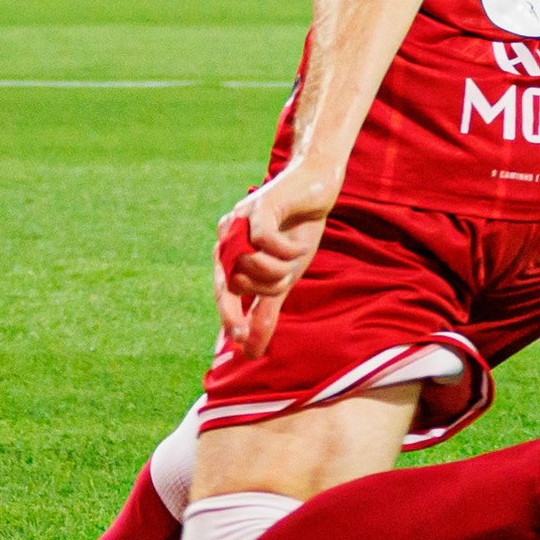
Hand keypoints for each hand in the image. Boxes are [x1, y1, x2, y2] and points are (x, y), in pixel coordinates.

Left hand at [214, 162, 341, 355]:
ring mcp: (241, 219)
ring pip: (252, 264)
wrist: (317, 186)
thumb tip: (251, 352)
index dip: (230, 316)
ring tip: (295, 255)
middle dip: (271, 285)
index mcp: (229, 252)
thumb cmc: (298, 229)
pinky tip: (297, 245)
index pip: (223, 291)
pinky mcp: (259, 206)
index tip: (241, 341)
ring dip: (281, 268)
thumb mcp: (283, 276)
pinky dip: (286, 251)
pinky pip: (266, 242)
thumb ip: (266, 310)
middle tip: (289, 272)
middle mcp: (229, 234)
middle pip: (242, 282)